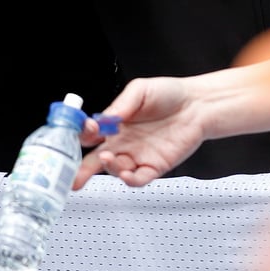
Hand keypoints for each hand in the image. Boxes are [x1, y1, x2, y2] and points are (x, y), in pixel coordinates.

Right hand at [72, 77, 204, 189]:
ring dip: (107, 167)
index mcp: (115, 124)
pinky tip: (125, 173)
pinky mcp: (155, 166)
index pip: (91, 134)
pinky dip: (129, 179)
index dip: (84, 134)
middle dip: (81, 168)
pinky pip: (138, 178)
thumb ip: (121, 105)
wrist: (198, 105)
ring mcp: (138, 155)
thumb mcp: (139, 91)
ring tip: (106, 157)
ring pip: (115, 169)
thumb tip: (105, 118)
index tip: (84, 129)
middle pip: (96, 158)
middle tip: (71, 174)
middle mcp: (123, 142)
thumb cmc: (170, 94)